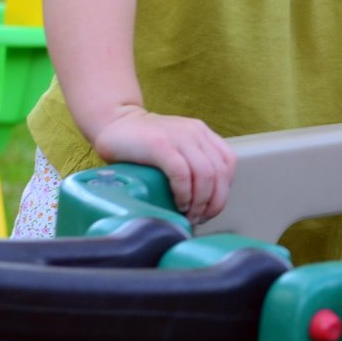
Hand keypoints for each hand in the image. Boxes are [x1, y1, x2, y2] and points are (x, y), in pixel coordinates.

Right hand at [91, 107, 235, 223]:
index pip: (228, 163)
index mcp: (201, 133)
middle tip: (200, 218)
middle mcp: (195, 133)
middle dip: (214, 201)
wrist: (113, 122)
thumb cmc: (141, 143)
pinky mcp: (160, 145)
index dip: (224, 189)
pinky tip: (178, 204)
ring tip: (188, 215)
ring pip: (205, 174)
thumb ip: (189, 162)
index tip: (211, 209)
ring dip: (200, 201)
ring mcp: (179, 137)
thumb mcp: (174, 147)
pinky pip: (182, 173)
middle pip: (219, 172)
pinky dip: (184, 193)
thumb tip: (201, 201)